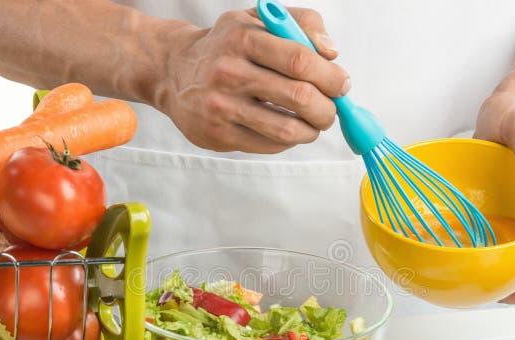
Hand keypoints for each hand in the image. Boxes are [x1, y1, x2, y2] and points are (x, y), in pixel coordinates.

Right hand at [153, 8, 348, 152]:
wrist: (173, 71)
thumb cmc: (226, 45)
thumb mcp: (256, 19)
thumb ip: (300, 23)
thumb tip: (332, 53)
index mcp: (243, 38)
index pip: (300, 60)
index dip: (331, 76)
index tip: (342, 84)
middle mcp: (229, 72)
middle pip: (299, 97)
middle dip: (327, 108)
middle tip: (331, 108)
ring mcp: (222, 107)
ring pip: (287, 129)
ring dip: (312, 129)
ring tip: (315, 123)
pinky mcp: (219, 135)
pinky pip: (270, 145)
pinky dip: (289, 140)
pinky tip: (289, 129)